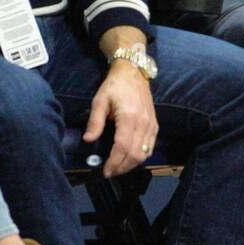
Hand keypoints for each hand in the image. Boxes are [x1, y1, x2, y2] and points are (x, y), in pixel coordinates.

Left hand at [83, 59, 158, 177]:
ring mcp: (152, 125)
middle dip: (122, 167)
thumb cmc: (114, 86)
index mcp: (129, 117)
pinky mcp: (155, 125)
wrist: (133, 72)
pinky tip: (129, 158)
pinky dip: (141, 156)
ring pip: (145, 153)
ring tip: (118, 167)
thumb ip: (95, 122)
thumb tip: (88, 140)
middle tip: (110, 172)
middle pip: (135, 154)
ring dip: (131, 164)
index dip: (114, 162)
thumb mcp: (100, 101)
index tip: (105, 171)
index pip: (123, 147)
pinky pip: (150, 147)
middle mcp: (144, 123)